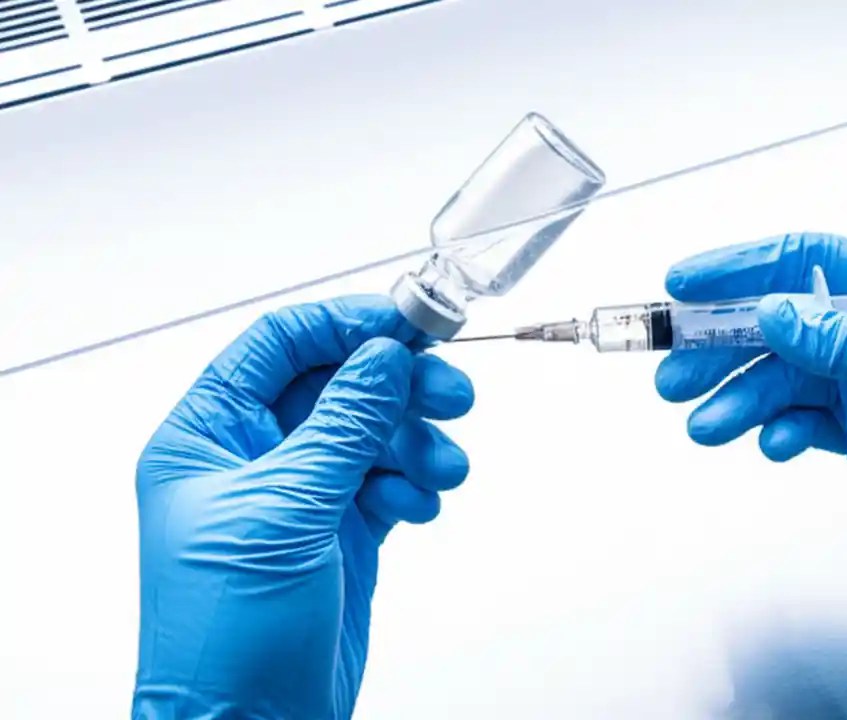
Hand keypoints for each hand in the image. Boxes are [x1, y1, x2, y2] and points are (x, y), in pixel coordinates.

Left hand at [133, 296, 472, 718]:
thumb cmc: (226, 633)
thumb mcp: (285, 509)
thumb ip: (342, 424)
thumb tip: (382, 356)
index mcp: (208, 437)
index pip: (277, 347)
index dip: (344, 326)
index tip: (408, 324)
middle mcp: (253, 459)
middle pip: (339, 386)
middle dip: (399, 387)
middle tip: (452, 395)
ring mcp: (300, 496)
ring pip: (373, 434)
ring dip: (416, 443)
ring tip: (444, 469)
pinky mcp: (340, 533)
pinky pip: (389, 481)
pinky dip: (414, 486)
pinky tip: (419, 507)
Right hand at [655, 233, 846, 586]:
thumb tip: (779, 315)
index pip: (806, 259)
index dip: (740, 266)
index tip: (683, 283)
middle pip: (778, 322)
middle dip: (720, 342)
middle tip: (673, 370)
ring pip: (783, 380)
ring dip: (739, 397)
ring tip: (704, 423)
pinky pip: (804, 424)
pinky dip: (778, 432)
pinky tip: (772, 444)